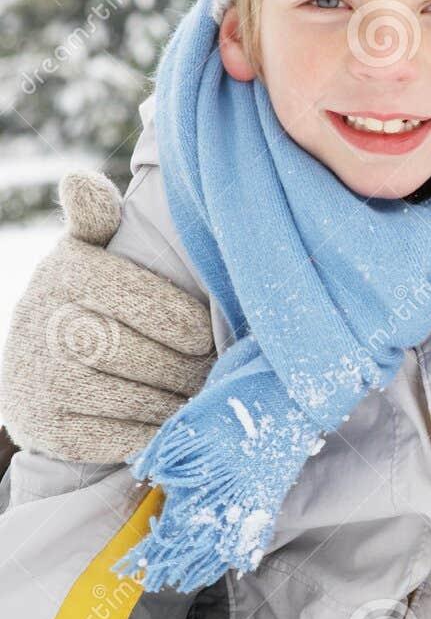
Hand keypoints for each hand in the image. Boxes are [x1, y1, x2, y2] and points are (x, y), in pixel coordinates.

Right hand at [1, 170, 213, 462]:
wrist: (32, 376)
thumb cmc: (85, 304)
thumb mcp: (88, 253)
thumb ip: (97, 219)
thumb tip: (80, 181)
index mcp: (70, 272)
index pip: (151, 303)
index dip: (189, 326)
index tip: (205, 336)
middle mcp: (49, 324)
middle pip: (150, 356)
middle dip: (189, 369)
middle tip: (211, 373)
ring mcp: (45, 380)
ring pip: (142, 399)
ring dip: (177, 402)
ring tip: (193, 395)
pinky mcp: (51, 429)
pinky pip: (123, 437)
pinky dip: (152, 432)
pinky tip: (164, 421)